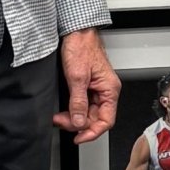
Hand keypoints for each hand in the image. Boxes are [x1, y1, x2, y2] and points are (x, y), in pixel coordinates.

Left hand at [55, 27, 120, 144]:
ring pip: (87, 112)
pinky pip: (82, 103)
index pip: (106, 121)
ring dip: (73, 117)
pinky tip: (63, 109)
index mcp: (110, 89)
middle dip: (77, 123)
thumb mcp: (77, 77)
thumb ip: (78, 102)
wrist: (76, 31)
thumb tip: (79, 122)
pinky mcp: (88, 85)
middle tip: (61, 121)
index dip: (92, 132)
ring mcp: (97, 88)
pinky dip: (72, 109)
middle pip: (95, 118)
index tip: (78, 137)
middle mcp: (106, 90)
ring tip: (59, 116)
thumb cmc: (81, 47)